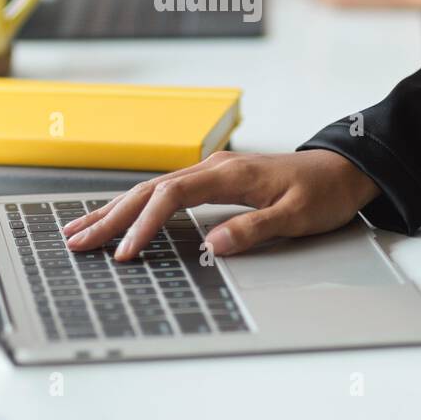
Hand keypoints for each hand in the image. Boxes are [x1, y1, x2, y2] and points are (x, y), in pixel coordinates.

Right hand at [62, 149, 378, 259]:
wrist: (345, 170)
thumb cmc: (323, 192)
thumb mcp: (296, 217)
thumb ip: (252, 229)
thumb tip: (212, 245)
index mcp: (229, 174)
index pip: (171, 198)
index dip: (143, 225)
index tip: (124, 252)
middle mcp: (213, 167)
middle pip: (149, 190)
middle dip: (110, 216)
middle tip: (75, 240)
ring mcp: (211, 171)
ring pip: (152, 188)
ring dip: (116, 209)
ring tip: (81, 229)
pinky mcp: (214, 179)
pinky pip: (165, 190)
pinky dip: (137, 205)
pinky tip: (119, 216)